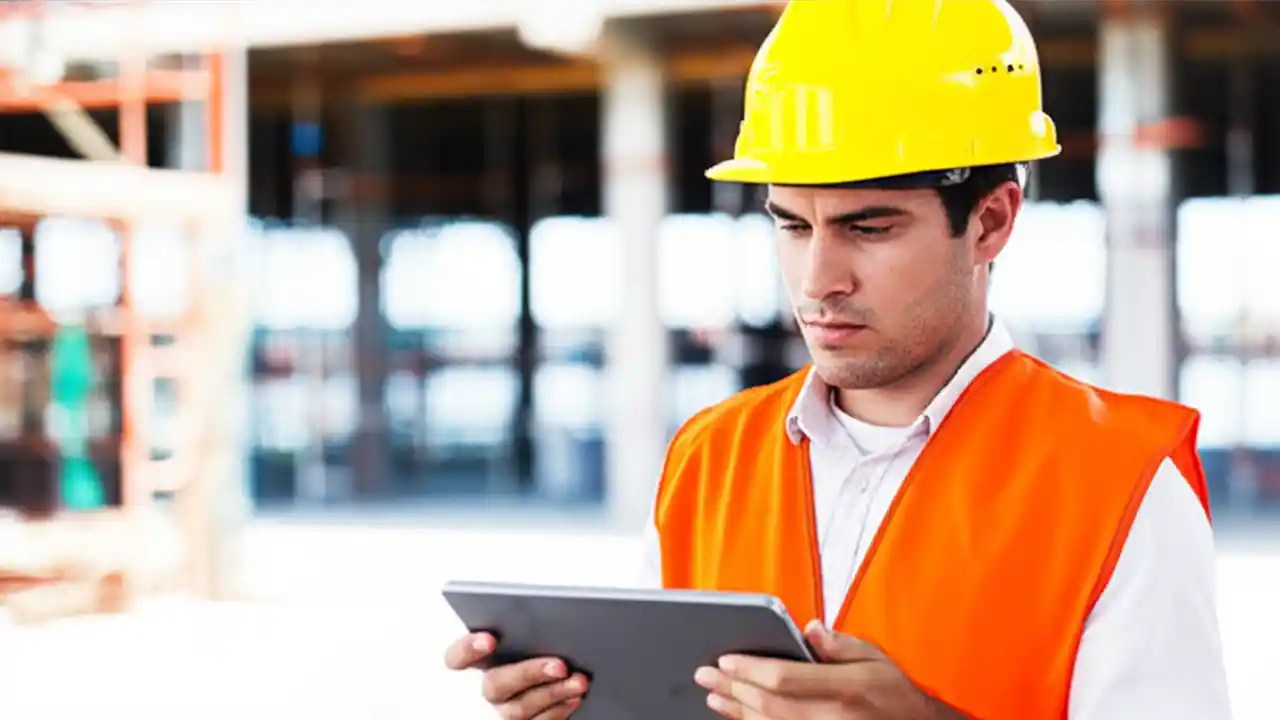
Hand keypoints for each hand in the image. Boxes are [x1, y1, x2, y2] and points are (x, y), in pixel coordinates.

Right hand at [444, 632, 588, 718]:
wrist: (568, 672)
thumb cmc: (549, 646)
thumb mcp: (538, 634)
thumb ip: (532, 628)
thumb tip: (552, 616)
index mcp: (485, 658)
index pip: (457, 657)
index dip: (467, 649)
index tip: (490, 639)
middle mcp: (493, 687)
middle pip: (494, 685)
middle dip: (529, 673)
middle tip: (559, 665)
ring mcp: (507, 709)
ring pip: (518, 709)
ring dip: (553, 693)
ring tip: (578, 681)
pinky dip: (559, 709)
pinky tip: (574, 696)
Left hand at [694, 621, 964, 719]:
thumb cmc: (892, 693)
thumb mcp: (875, 658)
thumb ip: (841, 644)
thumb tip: (811, 628)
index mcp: (846, 687)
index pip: (785, 679)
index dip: (749, 670)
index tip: (725, 661)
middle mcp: (832, 716)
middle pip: (769, 705)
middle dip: (732, 689)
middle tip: (704, 676)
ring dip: (737, 712)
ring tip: (714, 697)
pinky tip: (740, 717)